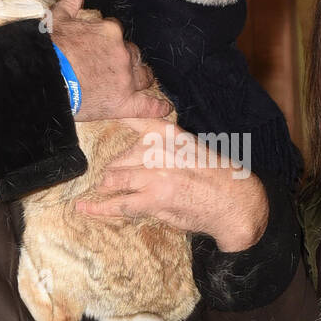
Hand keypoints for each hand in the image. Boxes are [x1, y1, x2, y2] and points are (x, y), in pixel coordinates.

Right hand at [46, 0, 170, 121]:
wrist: (45, 77)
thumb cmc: (51, 48)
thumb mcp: (59, 19)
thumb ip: (70, 0)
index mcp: (110, 32)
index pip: (116, 33)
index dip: (109, 40)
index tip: (100, 46)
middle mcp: (123, 53)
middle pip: (133, 54)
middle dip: (126, 59)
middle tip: (114, 66)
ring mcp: (125, 79)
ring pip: (142, 76)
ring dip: (141, 77)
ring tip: (138, 82)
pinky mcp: (123, 103)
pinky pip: (147, 105)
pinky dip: (158, 107)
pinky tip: (165, 107)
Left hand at [74, 119, 268, 252]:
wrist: (237, 201)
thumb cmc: (217, 177)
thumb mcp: (192, 149)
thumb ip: (165, 148)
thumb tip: (138, 155)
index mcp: (170, 133)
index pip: (135, 120)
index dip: (115, 121)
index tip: (100, 112)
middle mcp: (160, 149)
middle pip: (121, 158)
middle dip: (115, 171)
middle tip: (112, 179)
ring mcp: (156, 174)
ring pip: (116, 179)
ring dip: (110, 187)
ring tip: (103, 192)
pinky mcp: (154, 198)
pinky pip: (119, 203)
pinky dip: (99, 208)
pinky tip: (84, 208)